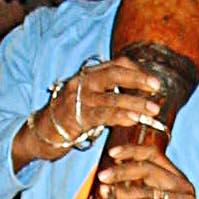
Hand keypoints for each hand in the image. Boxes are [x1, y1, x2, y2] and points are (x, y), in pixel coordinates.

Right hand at [13, 57, 162, 171]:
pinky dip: (121, 117)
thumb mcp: (87, 100)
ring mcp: (78, 99)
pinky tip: (134, 120)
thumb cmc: (68, 118)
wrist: (41, 133)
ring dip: (135, 104)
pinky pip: (103, 116)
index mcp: (87, 75)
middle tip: (157, 88)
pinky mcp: (76, 118)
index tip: (154, 81)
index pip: (116, 64)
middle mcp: (82, 82)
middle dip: (139, 80)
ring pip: (112, 98)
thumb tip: (135, 96)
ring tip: (153, 110)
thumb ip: (107, 95)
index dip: (137, 71)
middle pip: (115, 74)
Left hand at [97, 147, 198, 198]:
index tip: (112, 152)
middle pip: (149, 167)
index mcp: (171, 178)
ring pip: (153, 187)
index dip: (132, 150)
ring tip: (108, 191)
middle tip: (103, 175)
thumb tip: (102, 190)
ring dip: (127, 188)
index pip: (152, 154)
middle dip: (123, 170)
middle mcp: (180, 185)